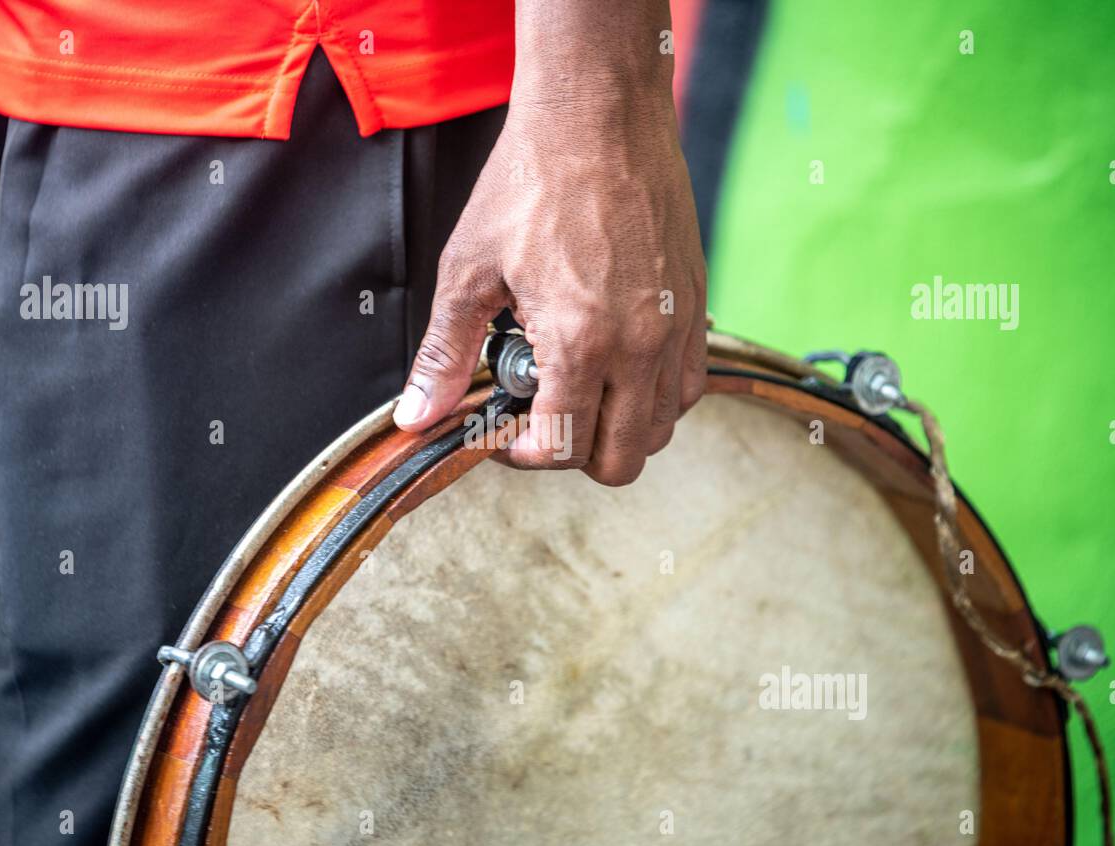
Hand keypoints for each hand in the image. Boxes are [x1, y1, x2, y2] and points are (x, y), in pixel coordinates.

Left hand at [392, 0, 707, 486]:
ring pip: (662, 429)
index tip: (504, 432)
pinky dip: (656, 398)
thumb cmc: (532, 181)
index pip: (562, 447)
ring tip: (577, 388)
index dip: (523, 454)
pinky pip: (690, 385)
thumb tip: (416, 417)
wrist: (599, 115)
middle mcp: (639, 345)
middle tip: (540, 418)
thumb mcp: (468, 270)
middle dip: (573, 455)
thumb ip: (444, 355)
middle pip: (622, 460)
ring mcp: (677, 328)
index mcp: (579, 341)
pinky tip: (618, 366)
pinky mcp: (698, 305)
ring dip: (617, 428)